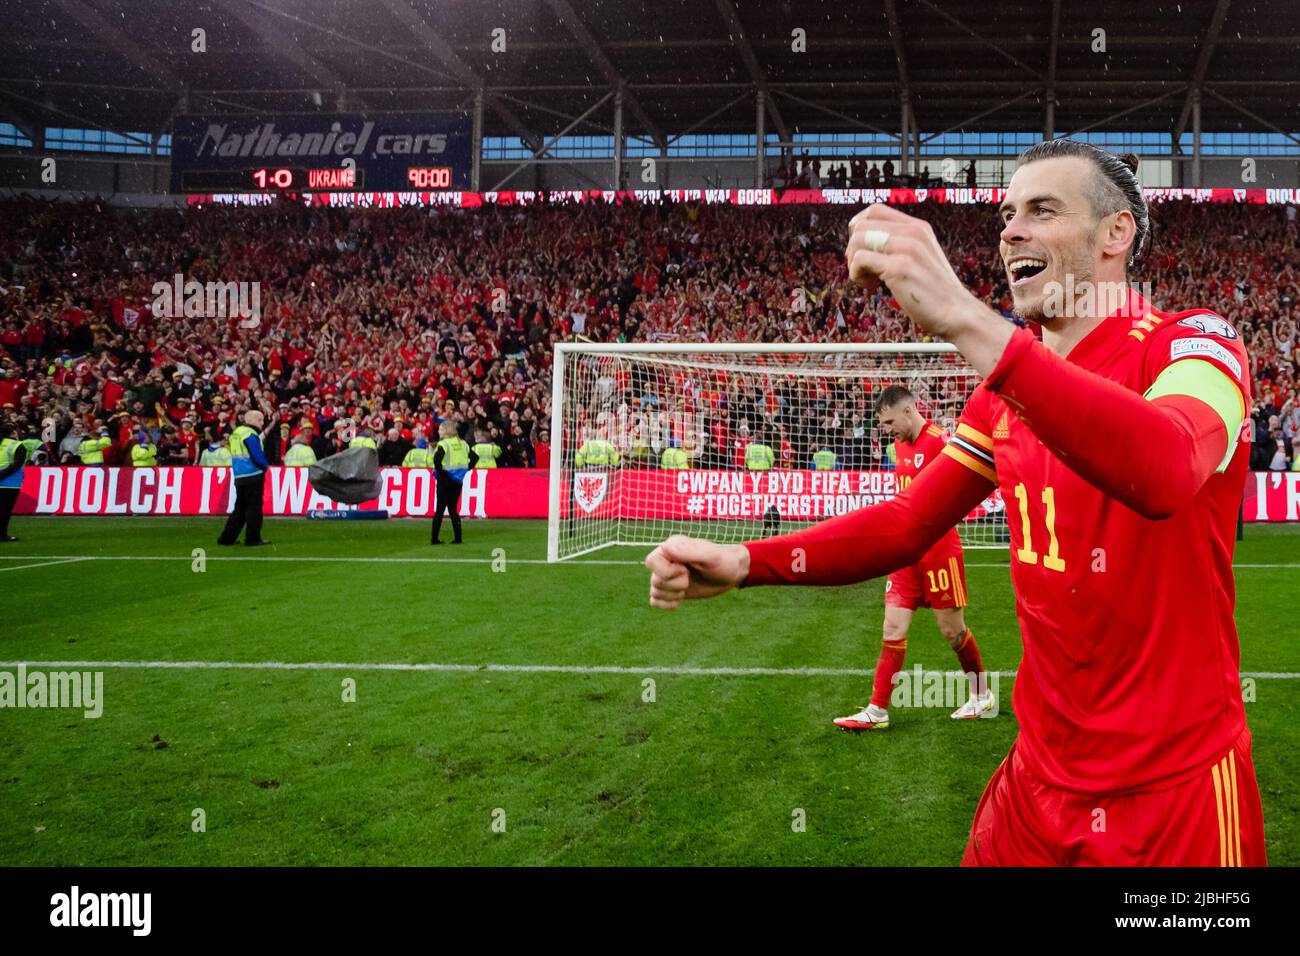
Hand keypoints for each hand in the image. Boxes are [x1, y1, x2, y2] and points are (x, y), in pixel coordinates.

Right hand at [645, 535, 749, 609]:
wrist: (731, 573)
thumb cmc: (723, 561)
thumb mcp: (710, 556)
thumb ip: (687, 552)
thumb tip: (664, 547)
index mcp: (671, 547)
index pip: (651, 562)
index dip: (667, 572)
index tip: (685, 570)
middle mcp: (666, 561)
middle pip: (654, 580)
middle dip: (674, 585)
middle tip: (689, 578)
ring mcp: (667, 576)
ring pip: (654, 592)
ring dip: (673, 595)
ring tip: (688, 587)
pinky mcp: (670, 589)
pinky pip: (655, 601)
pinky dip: (666, 604)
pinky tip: (680, 599)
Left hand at [846, 204, 1012, 373]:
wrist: (957, 313)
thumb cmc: (935, 293)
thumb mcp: (921, 259)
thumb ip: (900, 246)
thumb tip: (863, 245)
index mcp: (918, 228)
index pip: (875, 210)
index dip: (859, 228)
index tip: (863, 251)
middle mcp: (913, 232)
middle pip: (860, 225)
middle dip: (852, 249)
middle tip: (864, 270)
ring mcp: (907, 248)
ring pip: (857, 240)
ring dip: (853, 263)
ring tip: (868, 279)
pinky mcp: (900, 267)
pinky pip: (860, 260)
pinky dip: (857, 275)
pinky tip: (873, 286)